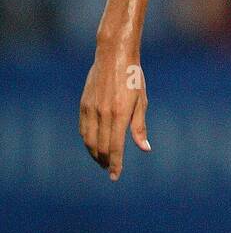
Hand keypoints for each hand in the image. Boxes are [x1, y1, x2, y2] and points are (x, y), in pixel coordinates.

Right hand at [79, 48, 150, 180]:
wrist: (113, 55)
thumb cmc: (133, 78)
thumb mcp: (141, 102)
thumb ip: (140, 127)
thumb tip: (145, 149)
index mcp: (120, 114)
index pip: (116, 147)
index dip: (116, 164)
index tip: (115, 177)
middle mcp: (103, 114)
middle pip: (101, 147)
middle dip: (105, 161)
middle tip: (110, 169)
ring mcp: (91, 109)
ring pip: (89, 140)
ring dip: (94, 153)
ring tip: (102, 160)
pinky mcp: (84, 104)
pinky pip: (83, 128)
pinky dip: (87, 140)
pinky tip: (93, 144)